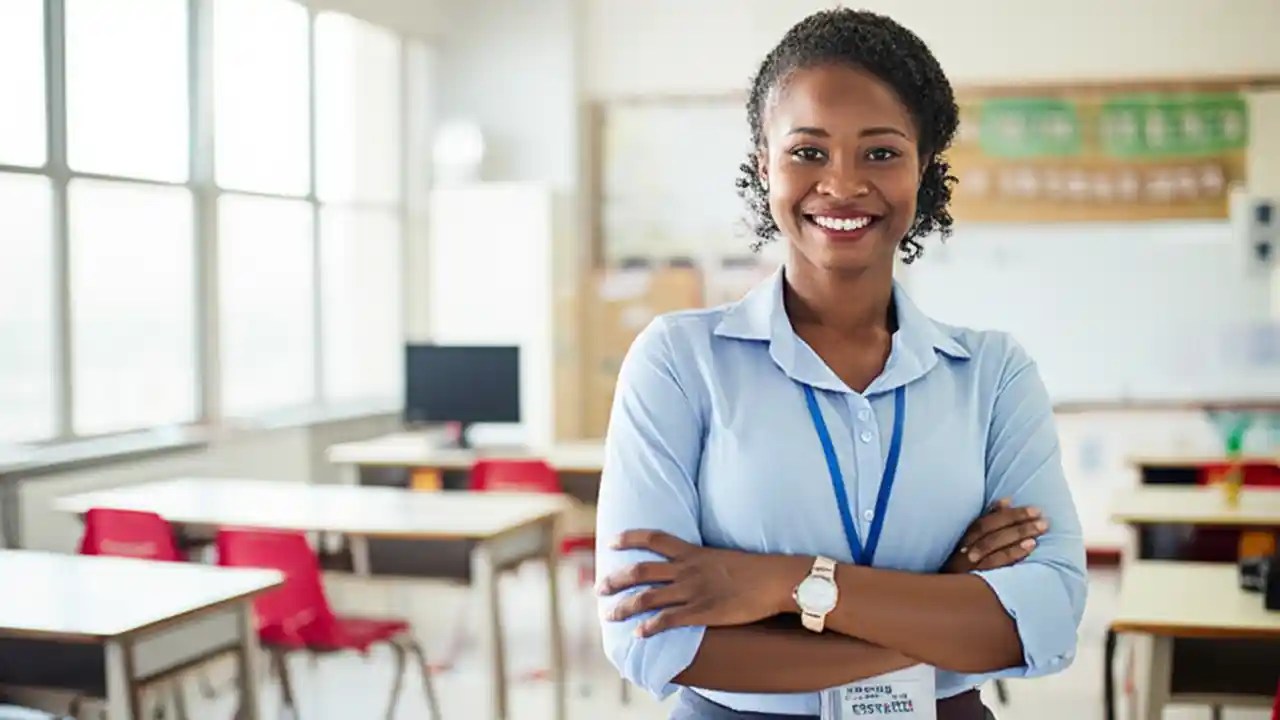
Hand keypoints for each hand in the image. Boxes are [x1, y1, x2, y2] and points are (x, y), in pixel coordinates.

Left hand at [596, 530, 806, 637]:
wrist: (774, 579)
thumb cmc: (753, 569)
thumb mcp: (721, 556)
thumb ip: (701, 561)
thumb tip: (689, 564)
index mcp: (692, 552)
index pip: (653, 539)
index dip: (629, 538)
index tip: (611, 541)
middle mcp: (686, 569)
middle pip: (640, 571)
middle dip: (615, 580)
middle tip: (599, 588)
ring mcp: (692, 591)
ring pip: (647, 597)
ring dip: (624, 607)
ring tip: (610, 615)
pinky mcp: (702, 612)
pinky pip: (669, 620)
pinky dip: (650, 627)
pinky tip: (639, 633)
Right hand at [944, 498, 1047, 572]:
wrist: (949, 602)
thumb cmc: (965, 569)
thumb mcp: (971, 545)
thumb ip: (987, 523)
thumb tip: (1007, 501)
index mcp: (961, 542)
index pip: (984, 522)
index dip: (1009, 514)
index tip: (1033, 510)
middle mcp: (962, 553)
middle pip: (990, 533)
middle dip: (1017, 523)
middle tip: (1042, 519)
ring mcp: (967, 568)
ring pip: (993, 547)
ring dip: (1017, 535)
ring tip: (1038, 531)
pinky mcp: (974, 582)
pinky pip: (995, 565)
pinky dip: (1013, 553)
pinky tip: (1029, 547)